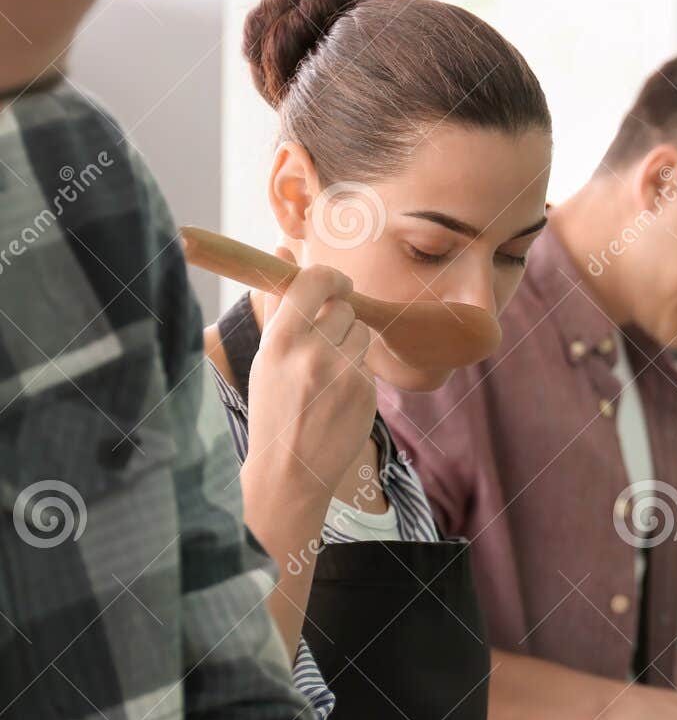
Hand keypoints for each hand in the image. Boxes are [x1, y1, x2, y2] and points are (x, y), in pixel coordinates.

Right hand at [243, 255, 375, 502]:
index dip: (331, 277)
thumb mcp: (265, 354)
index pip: (316, 280)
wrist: (289, 470)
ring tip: (326, 374)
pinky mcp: (365, 390)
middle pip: (345, 307)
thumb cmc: (273, 406)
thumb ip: (277, 300)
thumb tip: (282, 248)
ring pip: (361, 332)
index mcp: (279, 340)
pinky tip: (337, 396)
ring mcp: (342, 373)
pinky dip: (357, 371)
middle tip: (322, 343)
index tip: (335, 284)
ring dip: (349, 345)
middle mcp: (312, 353)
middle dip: (338, 318)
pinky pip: (368, 362)